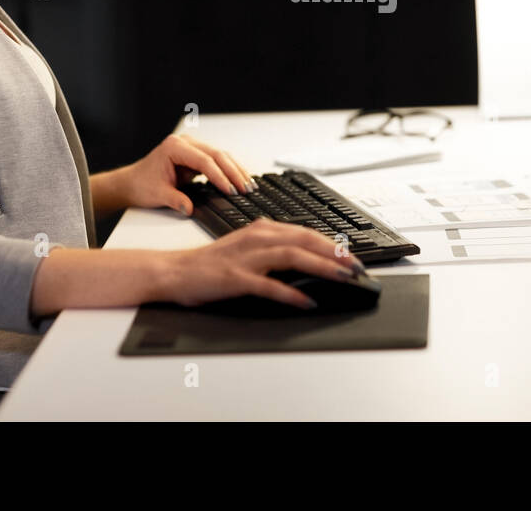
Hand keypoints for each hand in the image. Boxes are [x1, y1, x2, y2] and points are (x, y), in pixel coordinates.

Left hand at [114, 134, 256, 216]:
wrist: (132, 183)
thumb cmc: (142, 185)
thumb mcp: (158, 194)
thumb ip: (175, 200)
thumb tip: (190, 209)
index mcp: (175, 147)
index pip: (204, 161)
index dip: (219, 176)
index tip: (230, 190)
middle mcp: (185, 143)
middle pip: (217, 155)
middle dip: (233, 172)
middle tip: (246, 188)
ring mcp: (192, 147)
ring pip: (221, 156)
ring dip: (235, 170)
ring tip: (249, 185)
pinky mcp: (196, 155)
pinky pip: (217, 161)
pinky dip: (229, 171)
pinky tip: (240, 180)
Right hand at [156, 218, 365, 308]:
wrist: (174, 271)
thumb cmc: (210, 263)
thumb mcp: (246, 248)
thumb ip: (274, 248)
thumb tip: (307, 258)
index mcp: (261, 230)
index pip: (306, 232)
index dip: (333, 244)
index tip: (352, 257)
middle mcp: (256, 239)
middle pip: (305, 240)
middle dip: (335, 253)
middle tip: (357, 267)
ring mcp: (246, 258)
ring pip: (292, 257)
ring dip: (321, 267)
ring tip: (342, 278)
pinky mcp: (235, 278)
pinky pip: (268, 285)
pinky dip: (290, 293)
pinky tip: (306, 301)